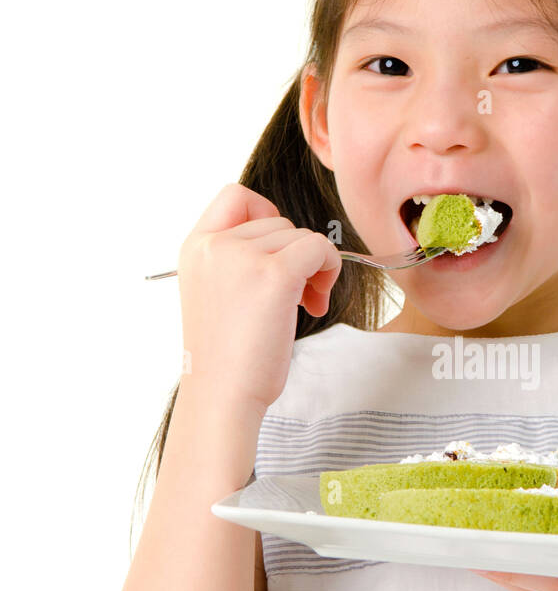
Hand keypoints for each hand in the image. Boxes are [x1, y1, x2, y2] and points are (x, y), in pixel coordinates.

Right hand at [177, 183, 341, 414]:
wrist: (222, 394)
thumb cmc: (227, 355)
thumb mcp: (217, 291)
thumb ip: (238, 259)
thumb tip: (291, 241)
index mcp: (195, 246)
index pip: (236, 195)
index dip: (266, 215)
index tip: (275, 253)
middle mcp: (215, 245)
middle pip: (278, 220)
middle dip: (295, 254)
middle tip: (298, 294)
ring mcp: (243, 256)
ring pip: (301, 235)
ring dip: (314, 268)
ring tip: (303, 305)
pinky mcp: (274, 274)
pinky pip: (319, 248)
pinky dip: (329, 270)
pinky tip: (315, 303)